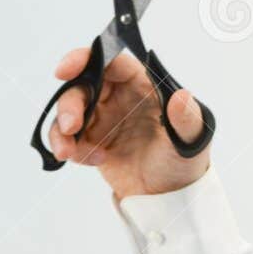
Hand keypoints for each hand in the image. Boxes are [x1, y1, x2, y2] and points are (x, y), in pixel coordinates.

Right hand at [47, 46, 210, 198]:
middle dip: (69, 104)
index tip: (64, 70)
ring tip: (69, 153)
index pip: (111, 61)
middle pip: (81, 85)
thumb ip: (186, 119)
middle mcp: (119, 96)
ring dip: (61, 130)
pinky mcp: (90, 139)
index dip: (85, 58)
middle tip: (72, 127)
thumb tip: (182, 95)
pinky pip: (67, 136)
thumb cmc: (184, 160)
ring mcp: (102, 117)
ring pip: (68, 111)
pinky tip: (94, 160)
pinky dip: (71, 148)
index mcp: (143, 86)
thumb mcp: (191, 141)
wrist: (168, 195)